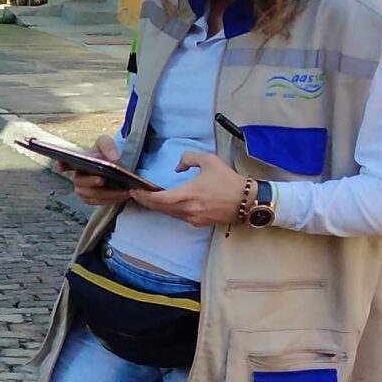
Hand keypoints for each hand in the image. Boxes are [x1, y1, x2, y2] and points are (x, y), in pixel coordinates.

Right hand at [68, 133, 130, 207]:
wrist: (113, 166)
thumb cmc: (104, 153)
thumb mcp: (106, 143)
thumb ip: (108, 146)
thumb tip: (113, 158)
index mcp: (77, 161)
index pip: (64, 163)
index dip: (61, 165)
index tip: (60, 167)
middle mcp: (77, 177)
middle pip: (80, 182)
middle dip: (90, 181)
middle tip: (102, 180)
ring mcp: (82, 190)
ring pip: (90, 195)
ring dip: (107, 194)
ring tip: (123, 191)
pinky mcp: (90, 199)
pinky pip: (98, 202)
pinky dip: (111, 200)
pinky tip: (123, 195)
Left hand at [129, 151, 249, 226]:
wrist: (247, 201)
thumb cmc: (228, 180)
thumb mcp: (209, 161)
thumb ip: (189, 158)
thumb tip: (177, 166)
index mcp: (187, 195)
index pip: (158, 199)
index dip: (144, 196)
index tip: (134, 190)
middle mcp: (187, 210)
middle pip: (160, 209)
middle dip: (146, 201)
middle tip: (136, 194)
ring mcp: (193, 219)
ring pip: (168, 214)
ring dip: (157, 206)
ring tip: (148, 197)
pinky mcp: (199, 223)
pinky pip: (179, 217)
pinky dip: (169, 210)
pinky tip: (167, 203)